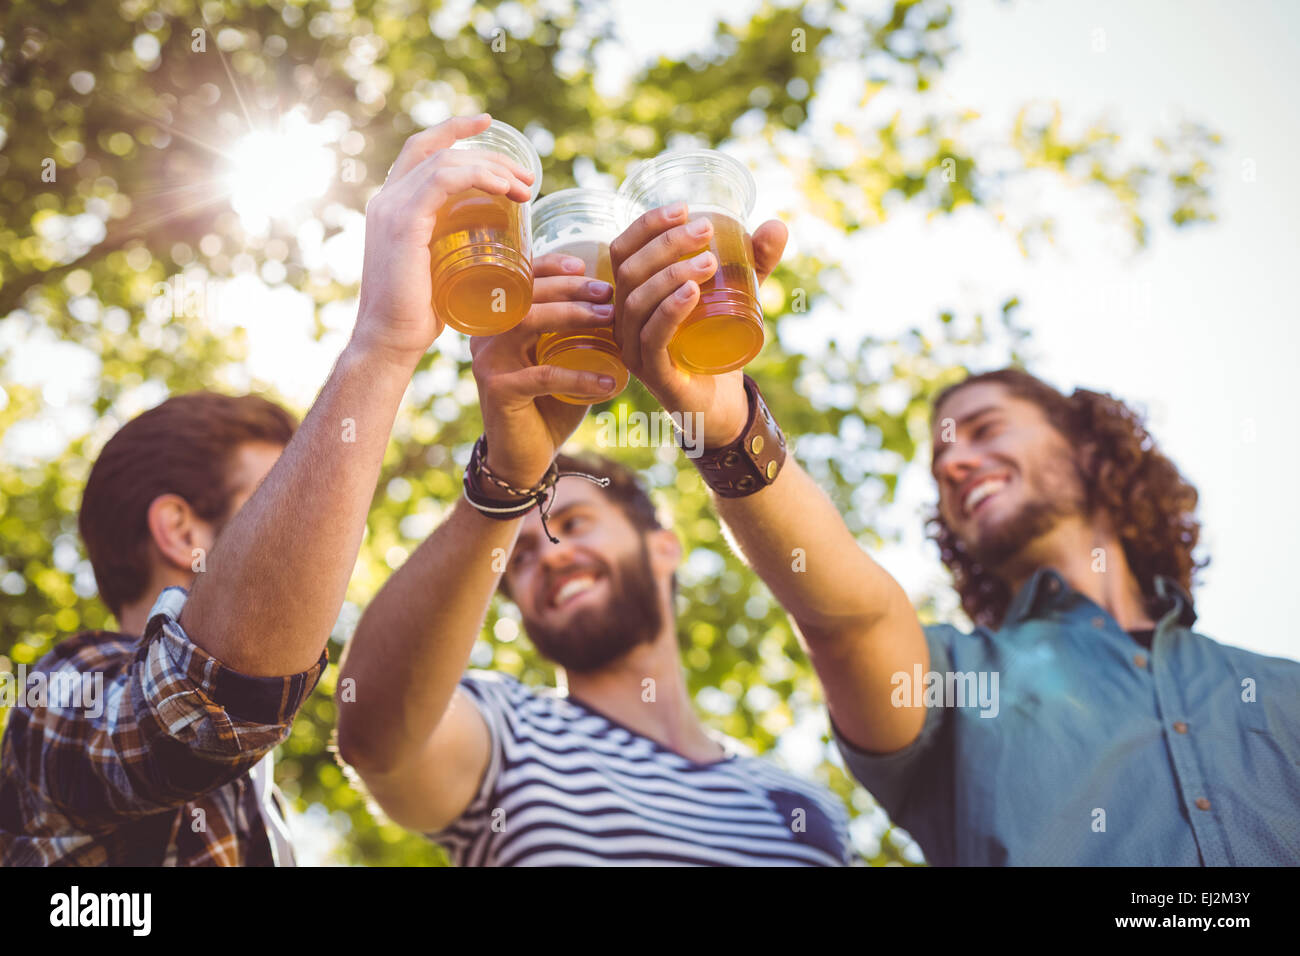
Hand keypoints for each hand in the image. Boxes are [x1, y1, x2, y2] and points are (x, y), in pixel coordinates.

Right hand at [352, 113, 535, 369]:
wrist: (390, 342)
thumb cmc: (420, 316)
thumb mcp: (439, 269)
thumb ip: (454, 246)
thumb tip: (495, 240)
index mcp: (391, 206)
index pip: (421, 150)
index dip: (453, 129)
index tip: (488, 122)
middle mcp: (386, 199)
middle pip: (439, 151)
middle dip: (489, 156)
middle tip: (527, 177)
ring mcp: (391, 208)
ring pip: (446, 162)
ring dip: (492, 167)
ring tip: (526, 187)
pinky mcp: (403, 222)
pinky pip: (443, 180)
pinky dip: (479, 176)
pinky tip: (506, 188)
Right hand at [470, 252, 617, 490]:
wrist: (524, 456)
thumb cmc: (549, 403)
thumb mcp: (563, 360)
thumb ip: (579, 333)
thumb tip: (620, 299)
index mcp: (498, 321)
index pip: (520, 280)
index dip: (551, 266)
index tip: (587, 264)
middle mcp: (486, 335)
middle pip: (525, 293)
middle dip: (570, 287)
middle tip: (608, 292)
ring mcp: (488, 362)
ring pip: (528, 321)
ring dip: (572, 315)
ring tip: (610, 319)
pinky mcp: (498, 391)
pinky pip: (544, 375)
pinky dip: (580, 377)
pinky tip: (609, 382)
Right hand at [609, 203, 786, 447]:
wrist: (723, 405)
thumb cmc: (719, 345)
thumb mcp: (738, 296)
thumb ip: (754, 263)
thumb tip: (776, 225)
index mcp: (633, 296)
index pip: (623, 251)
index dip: (647, 225)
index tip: (684, 207)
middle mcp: (625, 322)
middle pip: (629, 271)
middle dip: (666, 244)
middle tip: (704, 230)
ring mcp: (635, 350)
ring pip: (637, 302)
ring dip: (671, 274)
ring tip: (709, 261)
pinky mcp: (654, 374)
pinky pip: (652, 338)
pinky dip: (669, 311)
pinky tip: (692, 292)